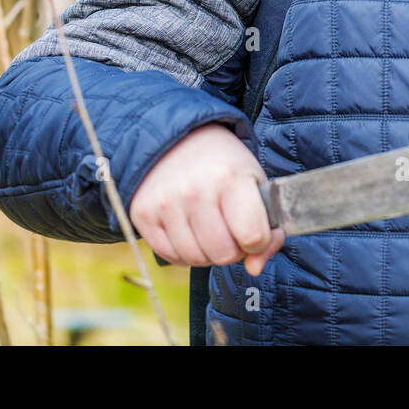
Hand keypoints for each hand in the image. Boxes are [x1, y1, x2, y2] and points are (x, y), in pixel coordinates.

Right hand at [130, 123, 283, 275]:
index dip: (259, 242)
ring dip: (208, 253)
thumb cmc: (223, 165)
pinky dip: (185, 252)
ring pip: (197, 259)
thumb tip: (254, 269)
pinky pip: (172, 256)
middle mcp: (195, 190)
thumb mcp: (254, 184)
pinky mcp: (143, 214)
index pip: (252, 235)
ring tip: (210, 229)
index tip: (254, 231)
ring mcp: (166, 203)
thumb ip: (265, 229)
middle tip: (230, 229)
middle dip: (233, 249)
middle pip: (223, 254)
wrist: (175, 140)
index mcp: (230, 177)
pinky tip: (190, 231)